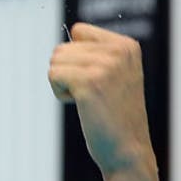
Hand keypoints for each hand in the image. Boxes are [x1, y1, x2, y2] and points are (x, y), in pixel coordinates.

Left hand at [48, 22, 155, 179]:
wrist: (126, 149)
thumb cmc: (113, 114)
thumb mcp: (115, 74)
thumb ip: (98, 51)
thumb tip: (73, 30)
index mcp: (127, 45)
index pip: (78, 31)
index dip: (76, 58)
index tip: (96, 79)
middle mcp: (119, 51)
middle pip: (62, 48)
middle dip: (67, 73)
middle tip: (92, 95)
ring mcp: (106, 65)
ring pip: (55, 61)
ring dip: (63, 84)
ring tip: (88, 100)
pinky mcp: (90, 82)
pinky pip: (53, 75)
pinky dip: (60, 93)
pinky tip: (81, 105)